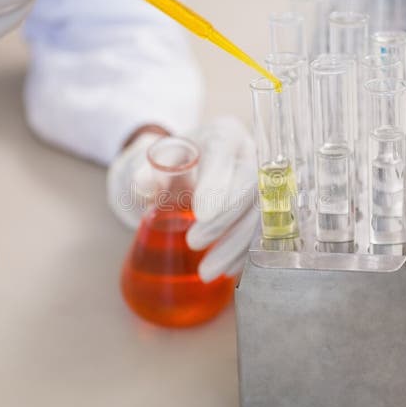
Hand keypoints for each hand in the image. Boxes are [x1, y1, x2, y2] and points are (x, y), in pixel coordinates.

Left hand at [107, 117, 258, 282]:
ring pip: (258, 214)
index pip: (224, 154)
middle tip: (193, 243)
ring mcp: (262, 183)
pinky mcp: (264, 209)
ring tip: (206, 271)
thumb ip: (150, 170)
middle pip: (248, 187)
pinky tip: (226, 271)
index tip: (200, 214)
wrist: (201, 162)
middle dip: (224, 220)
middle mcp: (250, 155)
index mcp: (224, 135)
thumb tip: (141, 185)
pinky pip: (260, 233)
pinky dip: (242, 254)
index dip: (216, 184)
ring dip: (234, 246)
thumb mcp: (163, 158)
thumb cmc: (183, 159)